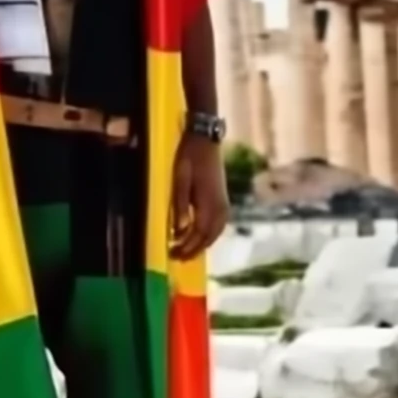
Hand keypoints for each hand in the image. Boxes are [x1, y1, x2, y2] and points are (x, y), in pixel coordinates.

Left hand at [169, 132, 229, 259]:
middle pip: (208, 237)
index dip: (186, 247)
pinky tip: (199, 236)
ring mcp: (224, 204)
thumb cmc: (189, 157)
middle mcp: (220, 208)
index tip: (173, 254)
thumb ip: (180, 205)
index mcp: (209, 204)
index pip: (198, 234)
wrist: (206, 140)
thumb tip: (179, 231)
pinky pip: (218, 225)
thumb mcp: (180, 179)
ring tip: (186, 251)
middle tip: (176, 257)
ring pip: (214, 233)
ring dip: (201, 244)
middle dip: (193, 249)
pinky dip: (208, 235)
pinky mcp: (223, 200)